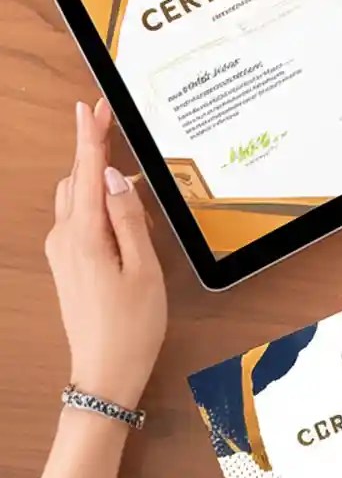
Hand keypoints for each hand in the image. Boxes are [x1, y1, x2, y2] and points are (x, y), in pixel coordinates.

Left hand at [43, 100, 166, 408]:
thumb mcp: (144, 267)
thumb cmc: (133, 324)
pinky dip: (96, 202)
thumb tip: (117, 178)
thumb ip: (129, 219)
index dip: (91, 136)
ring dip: (96, 178)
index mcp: (84, 235)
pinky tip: (121, 210)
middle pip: (77, 179)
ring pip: (76, 198)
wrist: (106, 370)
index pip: (88, 172)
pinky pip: (78, 219)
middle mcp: (64, 238)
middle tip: (111, 123)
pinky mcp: (67, 263)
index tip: (91, 106)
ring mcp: (62, 251)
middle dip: (93, 151)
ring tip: (127, 171)